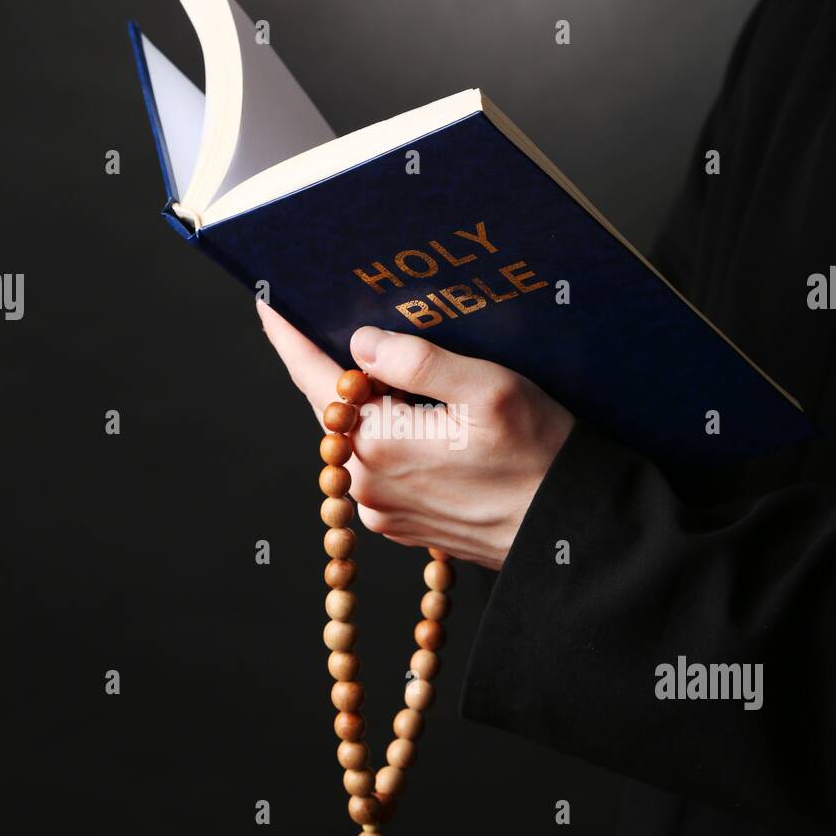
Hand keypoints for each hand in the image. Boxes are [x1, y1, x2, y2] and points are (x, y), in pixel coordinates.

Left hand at [257, 302, 573, 569]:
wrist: (566, 532)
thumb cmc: (539, 458)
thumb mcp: (489, 388)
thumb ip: (419, 360)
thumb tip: (362, 344)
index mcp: (379, 443)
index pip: (314, 377)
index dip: (290, 335)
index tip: (269, 303)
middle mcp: (368, 482)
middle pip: (335, 408)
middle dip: (339, 367)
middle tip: (350, 322)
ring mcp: (383, 508)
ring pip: (358, 438)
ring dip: (371, 405)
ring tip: (404, 374)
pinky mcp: (402, 522)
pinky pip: (380, 466)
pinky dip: (390, 438)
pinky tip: (424, 420)